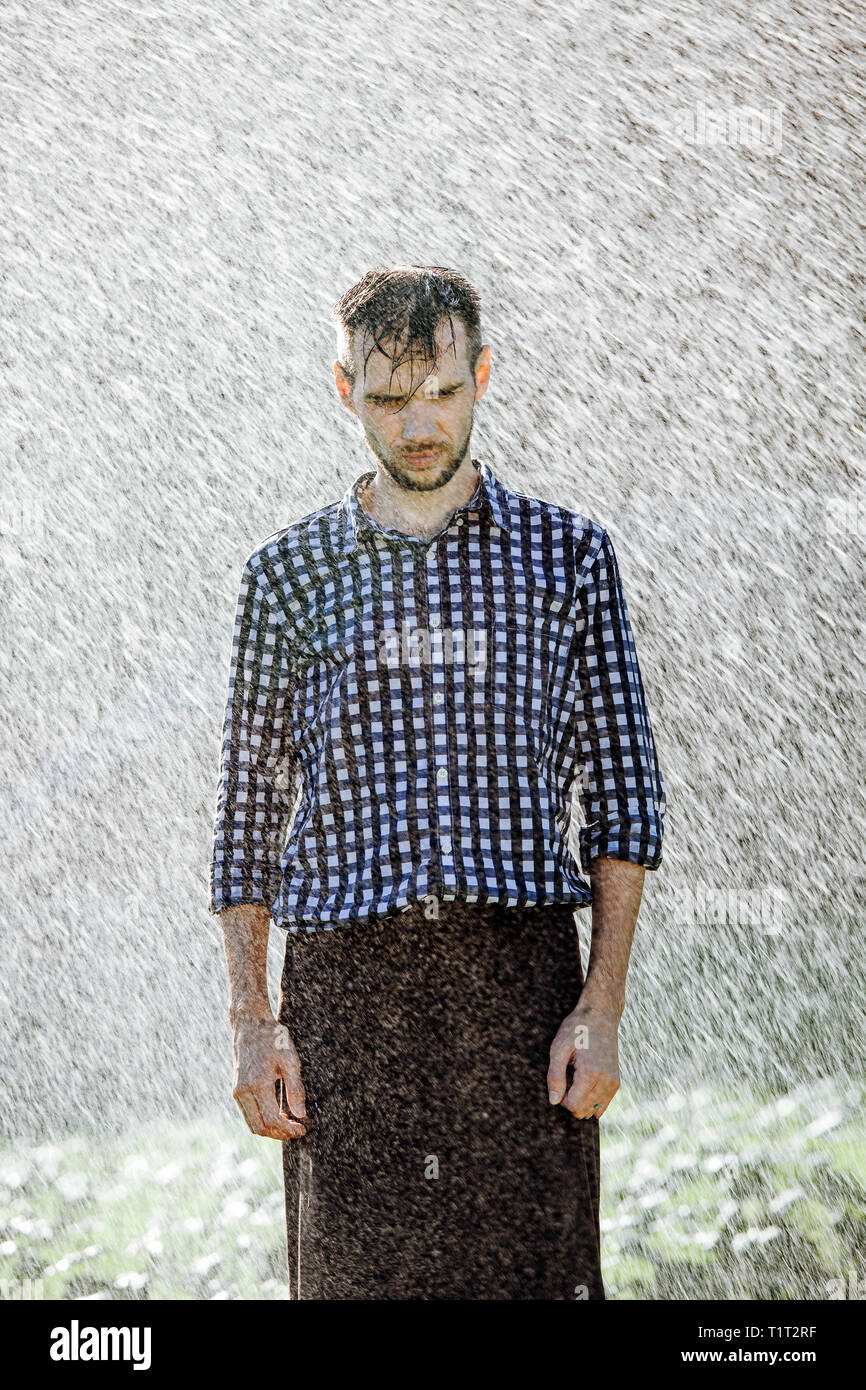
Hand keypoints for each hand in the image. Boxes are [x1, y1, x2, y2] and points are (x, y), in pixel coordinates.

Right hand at [231, 1015, 308, 1139]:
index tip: (302, 1130)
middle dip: (279, 1134)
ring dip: (270, 1130)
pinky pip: (248, 1114)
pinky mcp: (236, 1090)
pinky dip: (262, 1121)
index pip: (272, 1119)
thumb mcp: (290, 1060)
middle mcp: (243, 1091)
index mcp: (257, 1083)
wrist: (251, 1024)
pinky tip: (277, 1115)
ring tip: (289, 1126)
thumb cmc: (273, 1039)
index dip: (288, 1129)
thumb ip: (295, 1089)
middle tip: (296, 1131)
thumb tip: (301, 1115)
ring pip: (252, 1124)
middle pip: (259, 1127)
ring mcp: (237, 1091)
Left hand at [547, 1002, 620, 1118]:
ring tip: (577, 1076)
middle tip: (567, 1075)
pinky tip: (585, 1081)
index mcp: (591, 1073)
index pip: (573, 1105)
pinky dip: (591, 1098)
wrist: (600, 1014)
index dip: (561, 1098)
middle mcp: (606, 1081)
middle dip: (570, 1099)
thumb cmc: (577, 1028)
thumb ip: (555, 1076)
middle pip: (583, 1110)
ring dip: (581, 1099)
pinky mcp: (616, 1082)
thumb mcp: (559, 1047)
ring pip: (593, 1110)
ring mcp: (613, 1083)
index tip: (560, 1078)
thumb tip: (554, 1101)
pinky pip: (602, 1104)